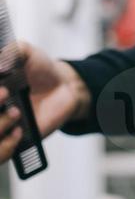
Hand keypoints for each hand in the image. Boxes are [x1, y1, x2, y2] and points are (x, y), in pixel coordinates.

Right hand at [0, 42, 91, 164]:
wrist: (64, 87)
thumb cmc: (39, 68)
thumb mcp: (24, 52)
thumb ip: (11, 52)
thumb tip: (0, 67)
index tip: (1, 87)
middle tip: (6, 93)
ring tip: (17, 112)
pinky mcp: (10, 145)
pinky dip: (6, 147)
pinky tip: (20, 131)